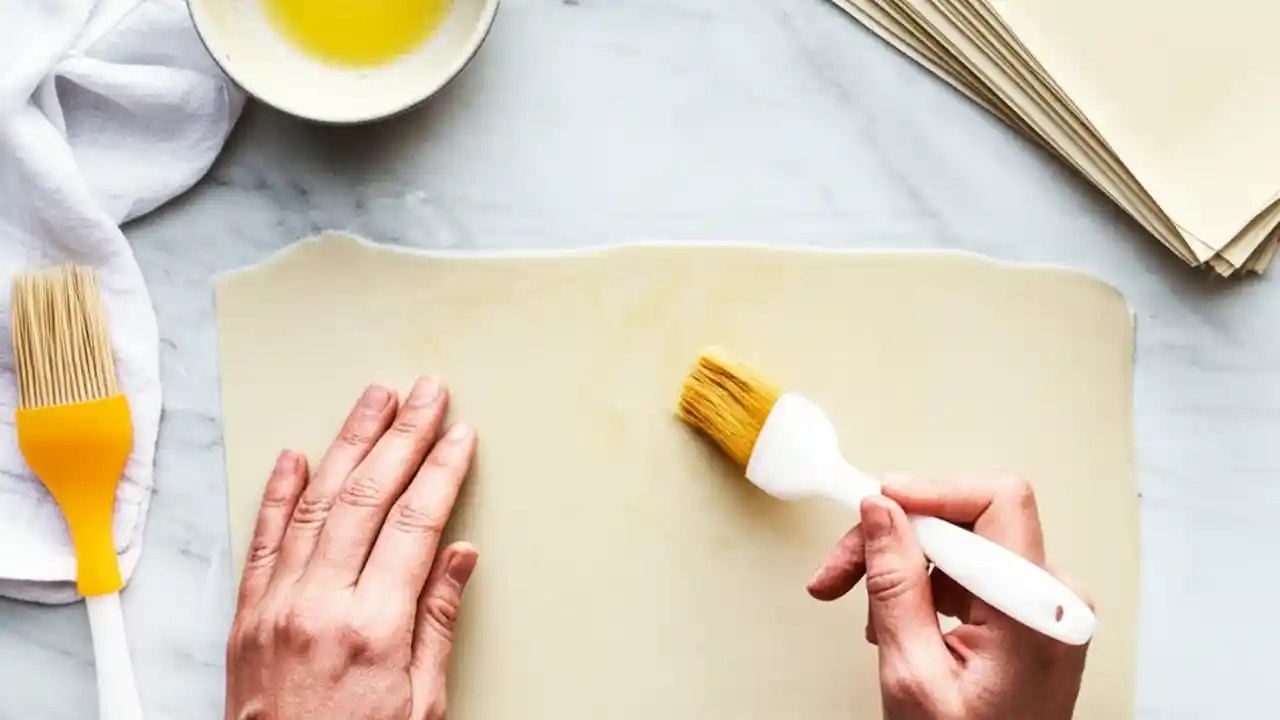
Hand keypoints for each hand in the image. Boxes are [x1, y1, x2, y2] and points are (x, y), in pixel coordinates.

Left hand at [226, 378, 477, 719]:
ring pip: (316, 502)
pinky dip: (277, 493)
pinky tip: (295, 456)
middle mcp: (321, 604)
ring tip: (373, 400)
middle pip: (368, 497)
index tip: (460, 435)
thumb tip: (459, 554)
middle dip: (403, 435)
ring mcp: (277, 605)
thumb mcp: (422, 701)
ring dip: (348, 443)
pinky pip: (261, 539)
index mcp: (375, 627)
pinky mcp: (247, 615)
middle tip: (426, 393)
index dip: (442, 471)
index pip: (417, 523)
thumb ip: (437, 620)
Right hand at [807, 475, 1090, 719]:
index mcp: (1035, 613)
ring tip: (864, 609)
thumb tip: (881, 512)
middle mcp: (1053, 599)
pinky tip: (896, 620)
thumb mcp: (912, 674)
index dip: (933, 491)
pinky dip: (924, 584)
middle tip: (839, 570)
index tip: (878, 501)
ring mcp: (1042, 606)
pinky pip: (970, 570)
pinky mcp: (1027, 613)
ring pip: (962, 543)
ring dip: (903, 564)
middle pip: (970, 520)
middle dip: (898, 536)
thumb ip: (896, 585)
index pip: (998, 502)